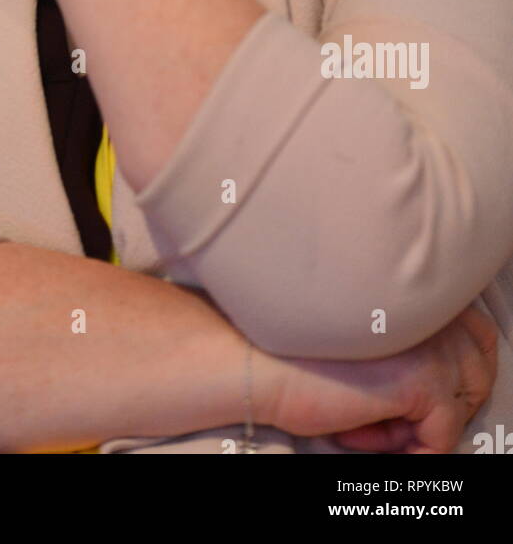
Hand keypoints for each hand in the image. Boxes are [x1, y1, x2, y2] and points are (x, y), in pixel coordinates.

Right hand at [256, 303, 496, 452]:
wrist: (260, 363)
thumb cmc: (296, 354)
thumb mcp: (362, 339)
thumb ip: (402, 341)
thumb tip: (432, 393)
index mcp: (416, 289)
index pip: (475, 332)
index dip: (454, 371)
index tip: (414, 398)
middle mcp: (433, 310)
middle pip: (478, 369)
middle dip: (442, 402)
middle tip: (391, 417)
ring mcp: (434, 345)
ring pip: (458, 409)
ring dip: (418, 426)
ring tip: (366, 421)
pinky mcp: (425, 382)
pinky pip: (440, 439)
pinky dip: (401, 448)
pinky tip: (354, 431)